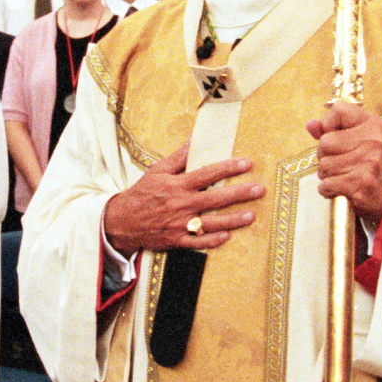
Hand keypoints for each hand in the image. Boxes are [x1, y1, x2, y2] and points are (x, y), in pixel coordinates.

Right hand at [102, 142, 263, 254]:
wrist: (122, 221)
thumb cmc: (142, 193)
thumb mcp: (157, 170)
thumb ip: (179, 157)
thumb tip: (195, 138)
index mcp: (177, 185)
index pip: (207, 174)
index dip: (228, 168)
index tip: (246, 163)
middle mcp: (181, 204)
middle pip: (215, 198)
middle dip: (239, 194)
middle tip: (259, 189)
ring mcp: (179, 224)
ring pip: (211, 223)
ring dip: (233, 220)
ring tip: (251, 216)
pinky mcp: (176, 240)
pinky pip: (197, 242)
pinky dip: (211, 241)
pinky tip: (227, 237)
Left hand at [308, 102, 381, 227]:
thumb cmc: (365, 166)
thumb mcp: (353, 142)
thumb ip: (330, 131)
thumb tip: (311, 124)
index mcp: (371, 124)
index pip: (339, 109)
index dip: (329, 125)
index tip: (337, 137)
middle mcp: (372, 140)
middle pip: (325, 142)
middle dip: (325, 156)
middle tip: (342, 164)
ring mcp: (368, 162)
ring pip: (324, 165)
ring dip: (327, 175)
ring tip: (343, 176)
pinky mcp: (362, 183)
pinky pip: (326, 184)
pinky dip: (328, 190)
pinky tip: (341, 189)